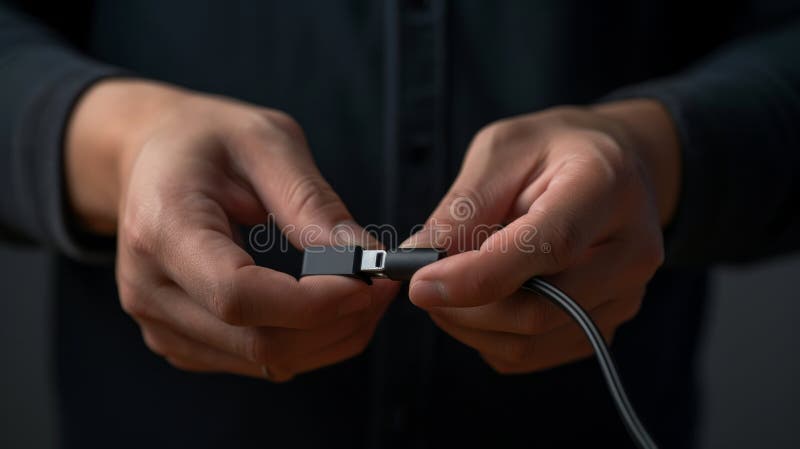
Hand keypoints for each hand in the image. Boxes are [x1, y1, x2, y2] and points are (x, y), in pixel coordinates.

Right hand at [66, 80, 397, 380]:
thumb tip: (363, 257)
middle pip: (259, 340)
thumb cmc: (206, 140)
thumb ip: (311, 201)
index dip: (313, 301)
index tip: (368, 281)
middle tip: (382, 286)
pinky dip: (307, 342)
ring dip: (331, 336)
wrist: (152, 157)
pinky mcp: (180, 340)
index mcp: (162, 229)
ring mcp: (160, 323)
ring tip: (363, 291)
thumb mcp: (265, 141)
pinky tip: (327, 307)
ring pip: (267, 361)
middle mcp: (149, 289)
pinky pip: (258, 361)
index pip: (239, 295)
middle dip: (338, 321)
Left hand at [406, 100, 679, 372]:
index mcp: (607, 187)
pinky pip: (532, 354)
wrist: (609, 167)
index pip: (549, 246)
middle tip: (421, 284)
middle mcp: (630, 250)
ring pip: (530, 342)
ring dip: (469, 325)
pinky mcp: (603, 326)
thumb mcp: (501, 151)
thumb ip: (464, 206)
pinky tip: (479, 300)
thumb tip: (418, 257)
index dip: (478, 275)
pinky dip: (488, 337)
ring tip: (447, 286)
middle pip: (539, 309)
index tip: (421, 283)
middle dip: (463, 307)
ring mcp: (624, 296)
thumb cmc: (550, 151)